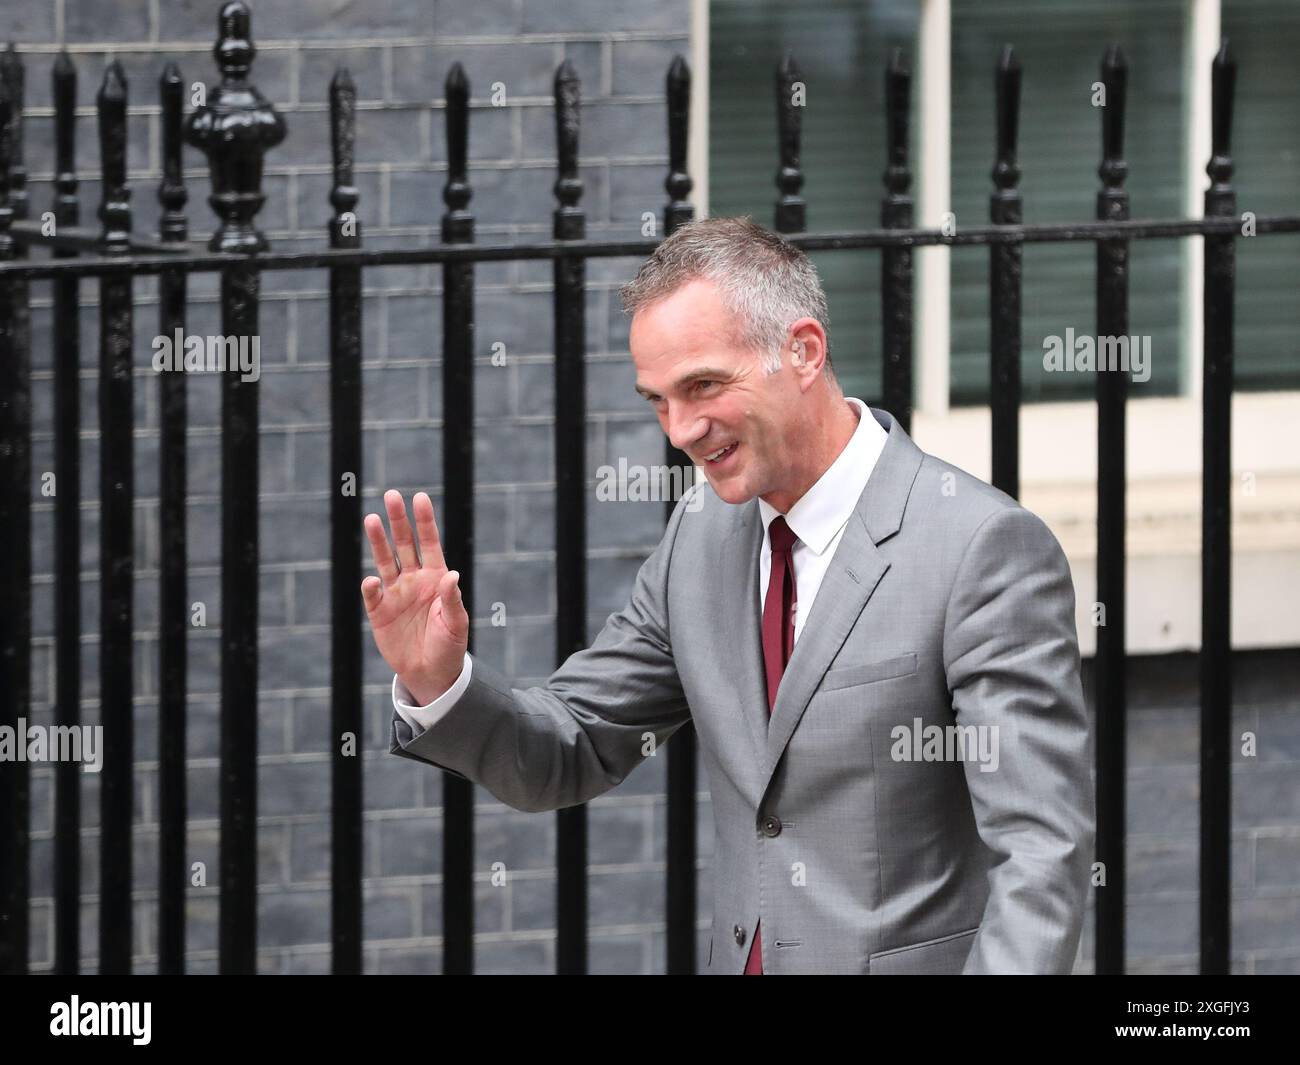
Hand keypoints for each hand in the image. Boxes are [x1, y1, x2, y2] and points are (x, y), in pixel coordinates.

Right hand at [361, 489, 468, 704]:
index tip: (419, 497)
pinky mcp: (379, 612)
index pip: (430, 543)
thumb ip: (452, 599)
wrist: (431, 673)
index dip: (425, 521)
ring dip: (378, 542)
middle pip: (404, 544)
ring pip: (385, 561)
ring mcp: (395, 594)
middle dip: (398, 520)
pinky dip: (371, 587)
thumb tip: (450, 575)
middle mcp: (414, 580)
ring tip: (371, 519)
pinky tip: (372, 581)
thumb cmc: (449, 645)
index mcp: (436, 578)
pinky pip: (372, 595)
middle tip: (391, 495)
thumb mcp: (456, 623)